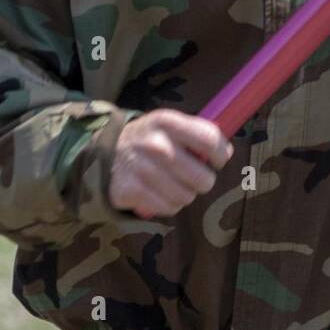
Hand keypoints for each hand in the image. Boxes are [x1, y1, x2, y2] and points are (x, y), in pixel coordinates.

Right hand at [109, 109, 233, 219]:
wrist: (104, 152)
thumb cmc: (148, 139)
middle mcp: (156, 144)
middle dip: (202, 181)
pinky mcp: (131, 190)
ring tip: (172, 184)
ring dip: (184, 194)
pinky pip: (168, 208)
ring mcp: (143, 169)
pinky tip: (158, 193)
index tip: (217, 161)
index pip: (210, 140)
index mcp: (167, 122)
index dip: (220, 155)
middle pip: (203, 178)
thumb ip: (196, 134)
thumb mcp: (167, 125)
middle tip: (191, 176)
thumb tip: (225, 153)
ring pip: (187, 197)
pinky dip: (168, 204)